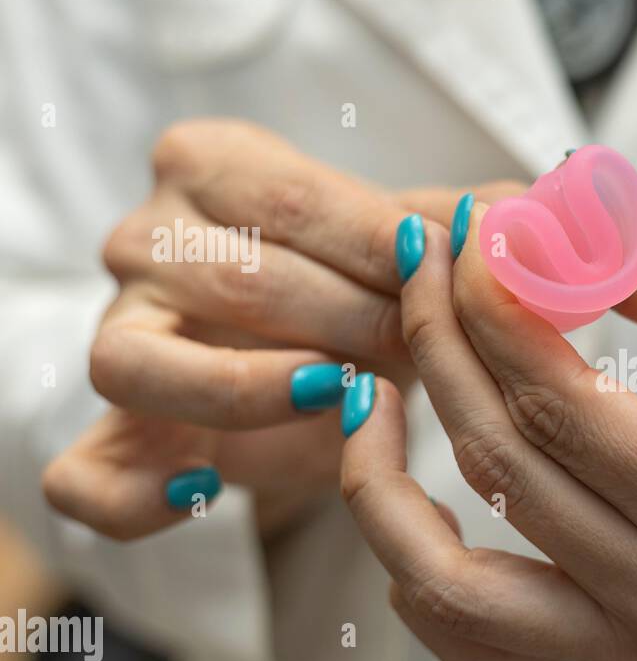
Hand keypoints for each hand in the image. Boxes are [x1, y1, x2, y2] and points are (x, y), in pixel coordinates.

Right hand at [44, 119, 421, 539]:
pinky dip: (138, 495)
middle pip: (235, 282)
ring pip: (140, 366)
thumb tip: (522, 219)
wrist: (315, 367)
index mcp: (209, 166)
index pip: (294, 203)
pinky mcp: (115, 433)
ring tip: (337, 395)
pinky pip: (89, 476)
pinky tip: (206, 488)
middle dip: (346, 321)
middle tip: (424, 348)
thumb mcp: (409, 245)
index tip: (452, 277)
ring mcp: (119, 337)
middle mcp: (143, 242)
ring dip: (249, 391)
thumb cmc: (362, 287)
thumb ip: (463, 224)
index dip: (383, 248)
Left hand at [339, 195, 636, 660]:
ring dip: (387, 484)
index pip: (561, 407)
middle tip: (429, 266)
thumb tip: (552, 226)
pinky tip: (414, 498)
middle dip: (443, 346)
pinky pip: (480, 643)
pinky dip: (422, 576)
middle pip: (502, 470)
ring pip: (452, 587)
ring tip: (379, 386)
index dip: (497, 305)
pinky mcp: (623, 656)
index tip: (473, 231)